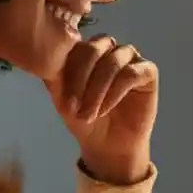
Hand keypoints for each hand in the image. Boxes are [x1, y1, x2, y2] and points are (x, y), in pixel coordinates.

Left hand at [44, 35, 157, 184]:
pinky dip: (115, 92)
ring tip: (90, 113)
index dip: (67, 71)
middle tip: (74, 108)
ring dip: (97, 89)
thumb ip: (55, 78)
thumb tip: (44, 60)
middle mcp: (109, 48)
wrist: (107, 146)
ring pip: (112, 61)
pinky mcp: (148, 71)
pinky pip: (131, 73)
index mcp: (86, 49)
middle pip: (93, 49)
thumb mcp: (62, 99)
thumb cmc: (84, 119)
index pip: (75, 46)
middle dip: (81, 79)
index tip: (61, 102)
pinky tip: (106, 108)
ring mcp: (130, 58)